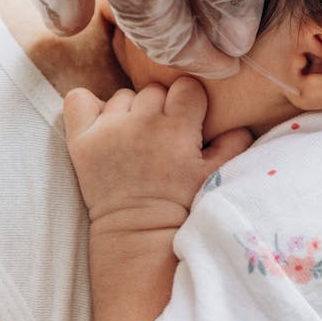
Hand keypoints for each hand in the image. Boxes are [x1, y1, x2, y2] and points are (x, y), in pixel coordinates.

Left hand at [63, 77, 252, 229]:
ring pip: (122, 96)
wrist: (139, 233)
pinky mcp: (81, 140)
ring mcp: (109, 129)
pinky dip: (88, 106)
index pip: (186, 87)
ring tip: (133, 137)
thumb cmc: (180, 205)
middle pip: (154, 90)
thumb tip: (242, 122)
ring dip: (129, 111)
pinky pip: (79, 99)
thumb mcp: (214, 175)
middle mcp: (142, 122)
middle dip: (159, 108)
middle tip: (160, 136)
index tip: (186, 121)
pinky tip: (101, 124)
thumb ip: (233, 144)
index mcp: (177, 127)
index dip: (188, 102)